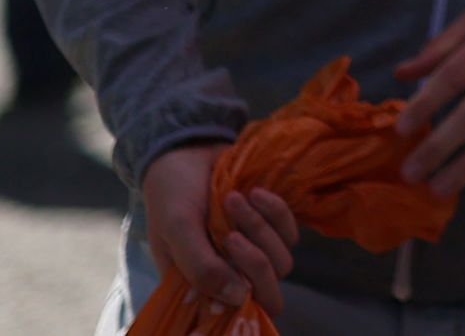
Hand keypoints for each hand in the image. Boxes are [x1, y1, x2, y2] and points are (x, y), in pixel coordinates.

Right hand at [142, 143, 297, 326]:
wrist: (188, 150)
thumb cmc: (173, 194)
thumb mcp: (178, 230)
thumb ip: (201, 267)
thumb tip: (238, 299)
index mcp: (202, 286)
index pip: (237, 313)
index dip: (244, 297)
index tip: (230, 264)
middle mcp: (231, 275)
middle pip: (267, 292)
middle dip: (253, 261)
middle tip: (230, 234)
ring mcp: (254, 250)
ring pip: (282, 261)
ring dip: (258, 228)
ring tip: (233, 200)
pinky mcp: (272, 226)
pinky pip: (291, 231)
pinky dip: (275, 211)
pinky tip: (255, 192)